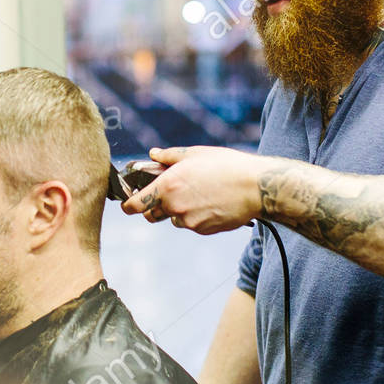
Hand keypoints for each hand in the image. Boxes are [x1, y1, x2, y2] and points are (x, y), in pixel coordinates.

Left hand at [120, 146, 262, 233]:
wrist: (255, 187)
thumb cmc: (225, 165)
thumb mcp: (194, 154)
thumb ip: (168, 157)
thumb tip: (152, 155)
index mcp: (166, 186)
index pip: (135, 205)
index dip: (128, 205)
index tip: (128, 204)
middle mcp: (174, 206)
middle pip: (151, 215)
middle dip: (154, 207)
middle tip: (167, 194)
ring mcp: (188, 221)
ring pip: (174, 219)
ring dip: (178, 211)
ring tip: (198, 194)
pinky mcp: (203, 229)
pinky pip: (192, 224)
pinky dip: (196, 216)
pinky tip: (211, 203)